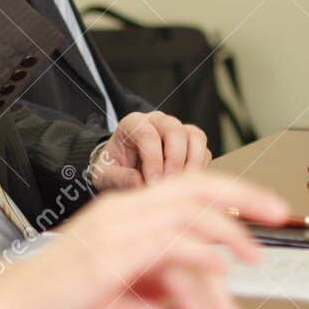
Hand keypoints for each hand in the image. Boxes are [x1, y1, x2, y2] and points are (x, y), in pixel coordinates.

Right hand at [0, 172, 287, 308]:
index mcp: (122, 218)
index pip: (186, 189)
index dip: (230, 195)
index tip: (265, 211)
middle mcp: (121, 213)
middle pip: (197, 186)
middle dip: (245, 196)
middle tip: (280, 212)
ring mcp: (116, 229)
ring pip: (191, 215)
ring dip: (229, 237)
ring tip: (254, 262)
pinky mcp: (112, 253)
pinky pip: (170, 242)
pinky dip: (202, 252)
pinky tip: (221, 268)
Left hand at [90, 112, 210, 189]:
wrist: (124, 171)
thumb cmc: (113, 169)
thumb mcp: (105, 175)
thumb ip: (118, 178)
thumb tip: (139, 183)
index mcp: (133, 123)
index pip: (147, 133)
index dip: (152, 159)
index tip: (152, 183)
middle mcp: (158, 121)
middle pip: (175, 131)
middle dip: (174, 161)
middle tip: (169, 185)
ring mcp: (178, 131)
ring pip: (195, 137)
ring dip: (192, 163)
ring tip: (181, 186)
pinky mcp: (192, 145)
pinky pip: (204, 152)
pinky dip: (199, 169)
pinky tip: (187, 186)